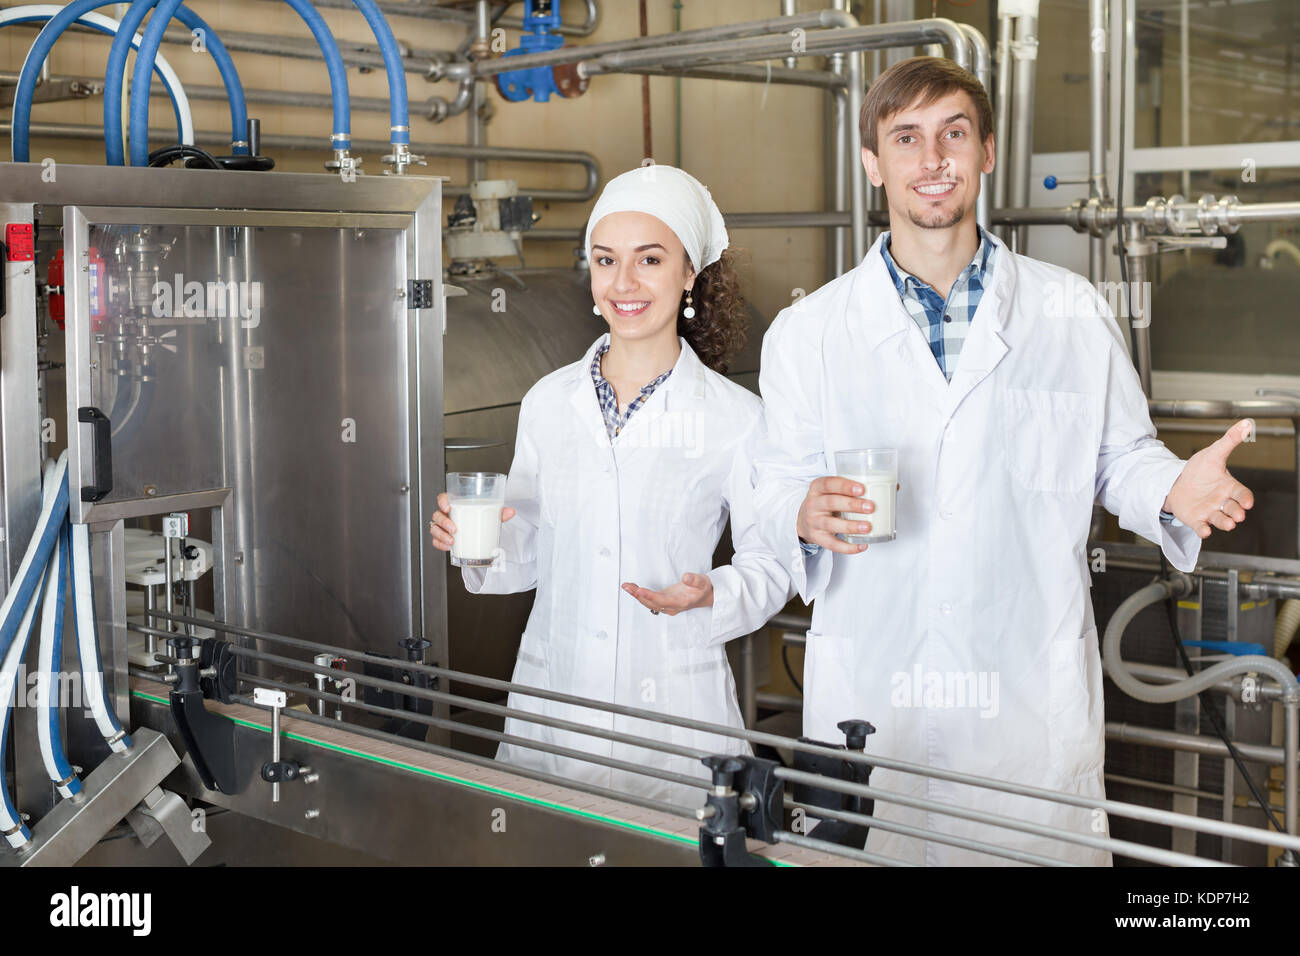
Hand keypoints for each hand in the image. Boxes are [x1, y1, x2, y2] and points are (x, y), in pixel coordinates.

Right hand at [429, 491, 515, 551]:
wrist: (478, 532)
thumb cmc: (480, 519)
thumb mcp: (490, 515)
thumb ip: (499, 513)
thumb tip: (511, 512)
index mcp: (456, 505)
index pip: (443, 498)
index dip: (442, 501)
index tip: (447, 507)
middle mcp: (447, 515)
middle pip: (438, 515)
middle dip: (444, 522)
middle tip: (454, 529)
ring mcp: (443, 527)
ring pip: (435, 528)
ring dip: (441, 535)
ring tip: (452, 541)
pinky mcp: (443, 538)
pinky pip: (436, 541)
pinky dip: (440, 545)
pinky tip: (448, 547)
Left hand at [622, 572, 712, 614]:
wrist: (704, 596)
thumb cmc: (703, 589)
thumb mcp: (703, 581)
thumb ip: (694, 579)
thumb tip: (686, 577)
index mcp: (680, 602)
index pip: (662, 601)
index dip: (650, 596)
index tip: (639, 591)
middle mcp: (672, 606)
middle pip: (652, 603)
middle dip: (638, 595)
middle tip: (627, 586)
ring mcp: (667, 605)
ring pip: (649, 603)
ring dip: (637, 595)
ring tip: (626, 586)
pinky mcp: (663, 601)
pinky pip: (649, 600)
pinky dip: (640, 594)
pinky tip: (633, 588)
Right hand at [796, 475, 894, 554]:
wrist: (804, 518)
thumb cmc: (827, 501)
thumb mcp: (834, 490)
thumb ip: (858, 487)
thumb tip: (894, 486)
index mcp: (818, 488)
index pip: (828, 483)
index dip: (844, 486)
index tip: (861, 488)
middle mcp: (813, 504)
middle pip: (831, 503)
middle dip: (852, 505)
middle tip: (871, 507)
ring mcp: (814, 522)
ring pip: (831, 524)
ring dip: (850, 526)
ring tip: (868, 527)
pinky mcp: (817, 538)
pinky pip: (831, 544)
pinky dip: (847, 547)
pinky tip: (862, 545)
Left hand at [1163, 419, 1255, 539]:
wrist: (1176, 481)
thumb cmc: (1199, 470)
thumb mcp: (1213, 453)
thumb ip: (1229, 440)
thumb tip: (1245, 423)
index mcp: (1229, 487)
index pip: (1242, 494)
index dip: (1245, 499)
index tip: (1247, 502)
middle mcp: (1222, 502)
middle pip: (1234, 509)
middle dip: (1237, 513)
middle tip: (1238, 515)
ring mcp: (1210, 511)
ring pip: (1220, 520)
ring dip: (1224, 523)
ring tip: (1229, 524)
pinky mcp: (1196, 519)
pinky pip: (1202, 527)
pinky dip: (1204, 530)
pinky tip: (1205, 531)